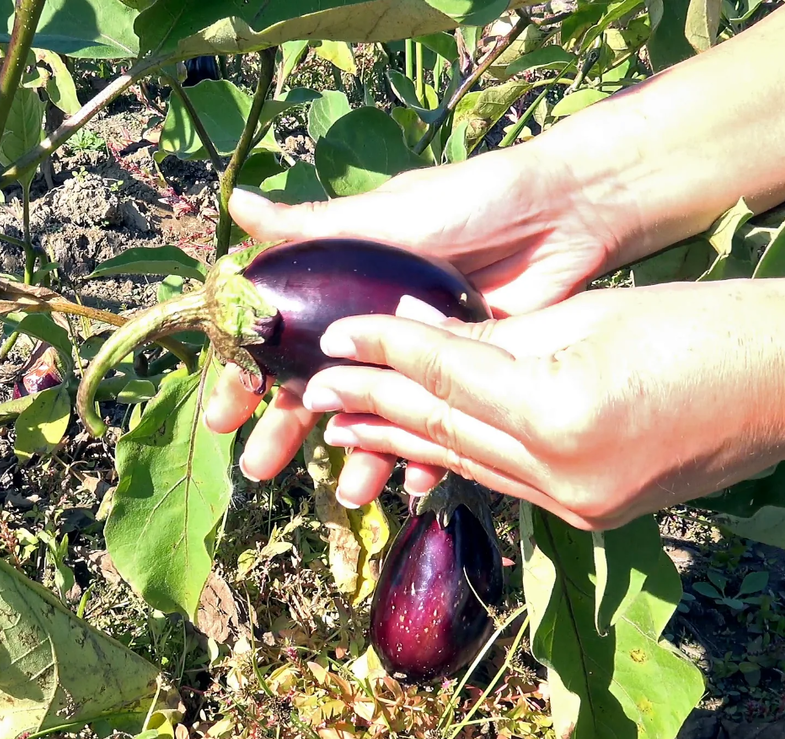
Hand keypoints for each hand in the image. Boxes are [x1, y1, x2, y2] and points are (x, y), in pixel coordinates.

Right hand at [204, 136, 624, 503]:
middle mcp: (375, 324)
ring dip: (358, 451)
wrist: (563, 212)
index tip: (221, 415)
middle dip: (287, 427)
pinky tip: (411, 482)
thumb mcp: (389, 215)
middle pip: (319, 384)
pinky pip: (438, 425)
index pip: (281, 337)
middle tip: (259, 468)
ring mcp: (421, 354)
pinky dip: (423, 454)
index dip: (247, 373)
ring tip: (348, 492)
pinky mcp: (467, 376)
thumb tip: (234, 206)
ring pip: (377, 413)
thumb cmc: (473, 199)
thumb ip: (314, 225)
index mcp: (346, 285)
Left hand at [296, 280, 784, 529]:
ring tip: (341, 428)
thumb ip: (499, 341)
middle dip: (374, 403)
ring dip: (401, 442)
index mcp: (563, 412)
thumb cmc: (706, 326)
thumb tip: (426, 340)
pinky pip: (505, 482)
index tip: (338, 331)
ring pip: (467, 465)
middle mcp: (563, 476)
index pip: (449, 376)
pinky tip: (419, 448)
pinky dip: (457, 458)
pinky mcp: (589, 516)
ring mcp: (578, 507)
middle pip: (445, 429)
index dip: (387, 348)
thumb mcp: (590, 317)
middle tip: (314, 387)